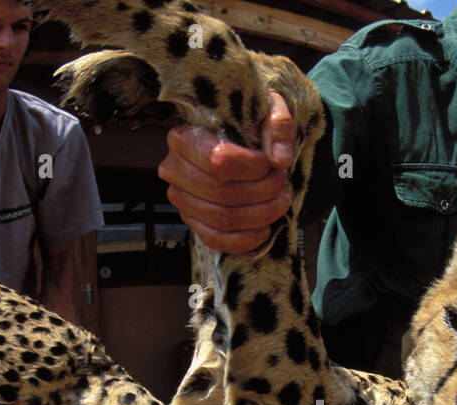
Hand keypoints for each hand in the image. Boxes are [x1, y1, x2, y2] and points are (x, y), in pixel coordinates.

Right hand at [158, 92, 295, 253]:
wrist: (239, 142)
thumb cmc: (249, 124)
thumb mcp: (267, 111)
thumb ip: (277, 126)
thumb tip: (279, 158)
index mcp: (184, 137)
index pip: (220, 162)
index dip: (254, 169)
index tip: (272, 164)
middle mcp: (174, 169)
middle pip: (224, 193)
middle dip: (263, 192)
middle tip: (282, 183)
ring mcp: (181, 198)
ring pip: (223, 218)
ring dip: (261, 215)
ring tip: (280, 201)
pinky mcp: (192, 220)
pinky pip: (216, 239)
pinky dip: (245, 240)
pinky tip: (265, 229)